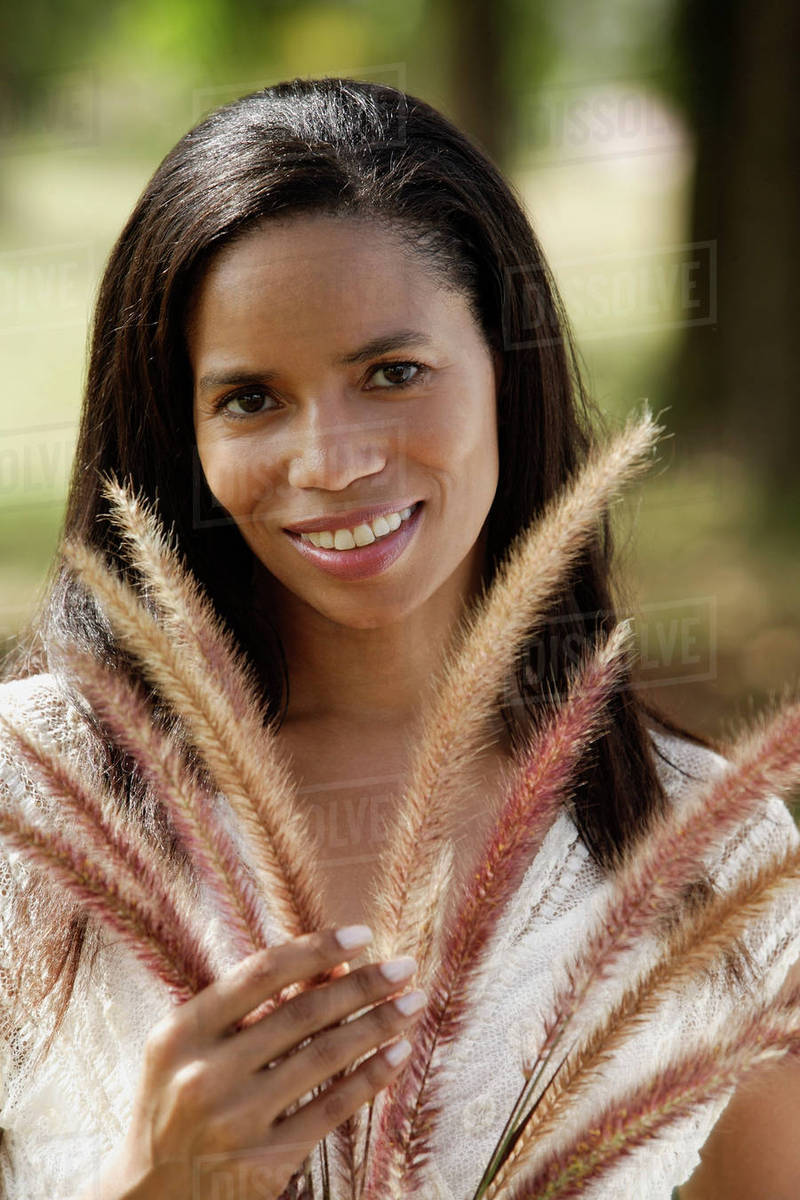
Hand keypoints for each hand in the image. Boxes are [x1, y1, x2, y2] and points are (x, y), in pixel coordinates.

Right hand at [104, 926, 424, 1198]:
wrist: (149, 1196)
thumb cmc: (177, 1102)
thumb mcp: (193, 1046)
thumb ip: (253, 1006)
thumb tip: (335, 966)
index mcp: (183, 1032)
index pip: (263, 973)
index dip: (318, 949)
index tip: (362, 934)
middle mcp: (206, 1073)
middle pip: (303, 1012)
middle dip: (363, 984)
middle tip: (405, 966)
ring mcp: (236, 1120)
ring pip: (325, 1056)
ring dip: (378, 1024)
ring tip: (413, 1002)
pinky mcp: (265, 1161)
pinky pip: (332, 1108)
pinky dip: (371, 1076)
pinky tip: (398, 1052)